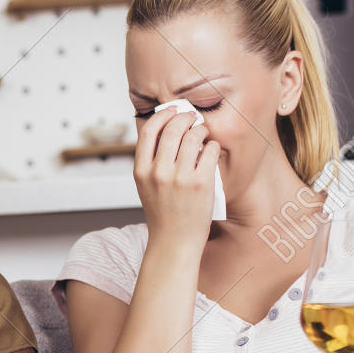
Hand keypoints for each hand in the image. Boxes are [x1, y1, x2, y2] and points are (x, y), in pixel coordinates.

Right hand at [132, 106, 217, 246]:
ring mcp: (179, 177)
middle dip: (185, 117)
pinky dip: (212, 146)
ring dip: (201, 130)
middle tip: (193, 118)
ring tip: (203, 134)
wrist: (174, 241)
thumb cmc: (163, 214)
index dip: (162, 115)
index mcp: (141, 172)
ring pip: (192, 136)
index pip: (148, 131)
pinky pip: (210, 150)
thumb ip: (151, 161)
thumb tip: (166, 130)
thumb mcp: (145, 187)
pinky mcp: (201, 183)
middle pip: (172, 128)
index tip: (172, 111)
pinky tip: (211, 151)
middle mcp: (158, 173)